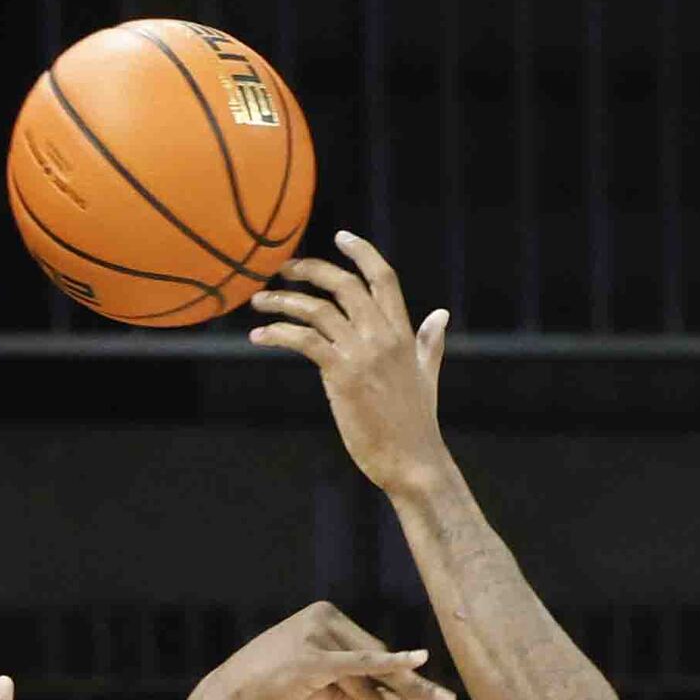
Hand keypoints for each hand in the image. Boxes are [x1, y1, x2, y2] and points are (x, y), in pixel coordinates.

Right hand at [195, 601, 452, 699]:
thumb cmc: (269, 696)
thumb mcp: (317, 688)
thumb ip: (352, 690)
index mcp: (324, 618)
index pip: (370, 653)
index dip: (397, 682)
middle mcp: (324, 620)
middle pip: (377, 658)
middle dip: (410, 688)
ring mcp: (318, 635)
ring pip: (371, 671)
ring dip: (399, 699)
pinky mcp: (313, 657)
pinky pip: (359, 665)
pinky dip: (389, 665)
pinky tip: (417, 664)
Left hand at [246, 231, 454, 491]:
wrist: (413, 463)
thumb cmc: (417, 425)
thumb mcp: (427, 375)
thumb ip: (429, 342)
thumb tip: (440, 315)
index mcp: (403, 333)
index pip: (383, 278)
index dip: (361, 252)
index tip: (340, 236)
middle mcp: (381, 336)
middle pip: (343, 284)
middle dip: (309, 269)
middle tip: (283, 268)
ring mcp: (361, 354)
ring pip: (317, 309)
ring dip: (282, 301)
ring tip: (259, 302)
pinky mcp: (341, 376)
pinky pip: (303, 341)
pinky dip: (278, 334)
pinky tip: (259, 337)